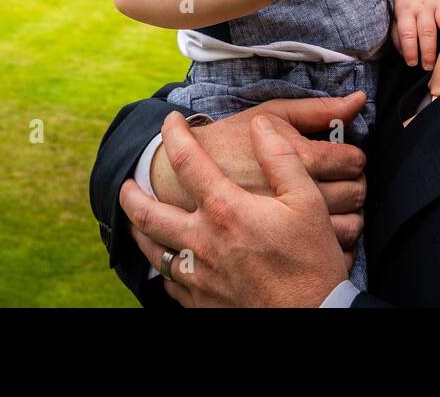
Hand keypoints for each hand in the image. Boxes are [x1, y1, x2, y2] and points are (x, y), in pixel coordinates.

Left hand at [123, 112, 349, 305]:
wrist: (315, 317)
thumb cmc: (311, 261)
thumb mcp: (306, 201)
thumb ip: (280, 158)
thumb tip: (260, 125)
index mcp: (226, 211)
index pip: (187, 162)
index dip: (174, 135)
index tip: (170, 121)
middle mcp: (202, 243)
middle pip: (148, 215)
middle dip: (130, 195)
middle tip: (124, 183)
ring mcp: (199, 278)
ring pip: (153, 253)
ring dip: (139, 233)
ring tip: (135, 223)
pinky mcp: (203, 305)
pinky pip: (171, 286)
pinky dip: (165, 270)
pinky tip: (171, 265)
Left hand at [390, 0, 439, 69]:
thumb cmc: (405, 3)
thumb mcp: (395, 15)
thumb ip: (397, 34)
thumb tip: (405, 55)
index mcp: (406, 9)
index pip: (407, 32)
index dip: (410, 49)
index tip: (412, 63)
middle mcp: (423, 6)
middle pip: (427, 31)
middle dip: (428, 52)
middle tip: (428, 67)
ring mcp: (439, 3)